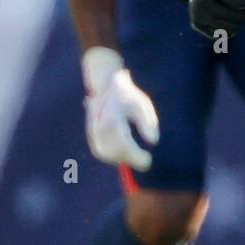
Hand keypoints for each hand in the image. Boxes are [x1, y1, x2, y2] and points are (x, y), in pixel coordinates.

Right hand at [82, 47, 159, 171]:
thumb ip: (148, 122)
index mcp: (112, 119)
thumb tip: (153, 142)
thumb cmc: (127, 94)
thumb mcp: (142, 104)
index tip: (149, 159)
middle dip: (132, 159)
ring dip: (123, 159)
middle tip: (146, 159)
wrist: (105, 84)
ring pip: (108, 155)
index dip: (136, 156)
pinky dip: (114, 156)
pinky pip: (102, 153)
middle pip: (115, 153)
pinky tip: (126, 154)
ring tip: (138, 155)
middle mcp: (99, 127)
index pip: (124, 145)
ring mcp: (93, 132)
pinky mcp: (91, 136)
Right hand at [174, 0, 244, 40]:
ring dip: (241, 21)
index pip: (239, 2)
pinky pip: (222, 34)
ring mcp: (197, 16)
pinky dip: (231, 26)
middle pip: (237, 18)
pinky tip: (232, 15)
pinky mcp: (197, 25)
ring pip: (232, 29)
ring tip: (243, 9)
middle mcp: (200, 4)